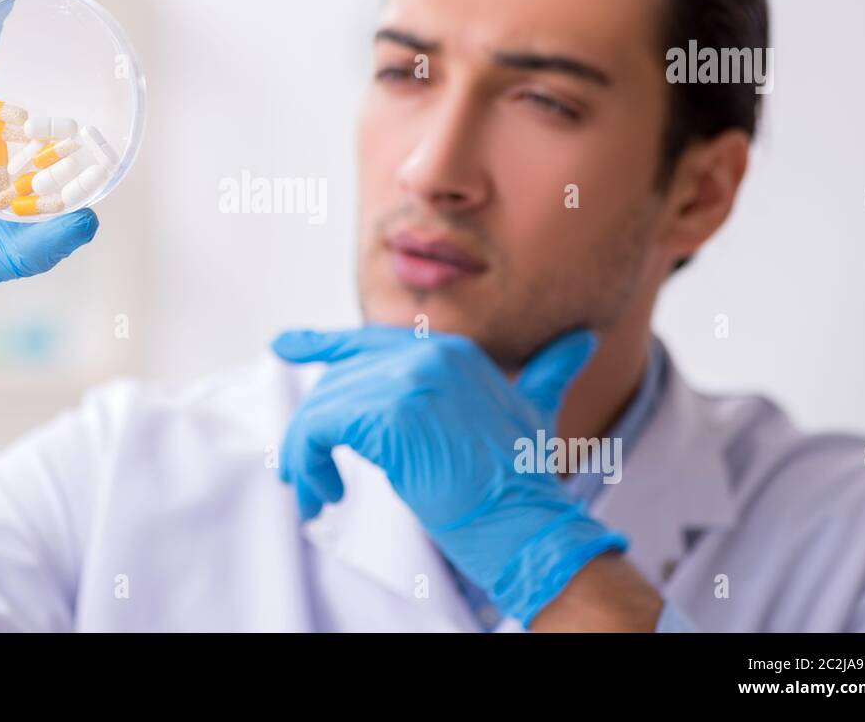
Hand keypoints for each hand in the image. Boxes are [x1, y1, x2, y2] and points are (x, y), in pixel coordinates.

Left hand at [272, 325, 627, 625]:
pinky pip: (317, 428)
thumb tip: (580, 340)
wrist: (530, 525)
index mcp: (452, 351)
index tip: (284, 345)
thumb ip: (548, 372)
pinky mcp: (389, 415)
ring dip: (306, 455)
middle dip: (313, 426)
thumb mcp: (533, 412)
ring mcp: (409, 381)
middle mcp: (429, 354)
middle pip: (340, 379)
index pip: (370, 342)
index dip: (324, 344)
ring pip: (324, 406)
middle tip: (302, 472)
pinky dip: (307, 462)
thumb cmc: (525, 482)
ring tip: (316, 494)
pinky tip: (322, 494)